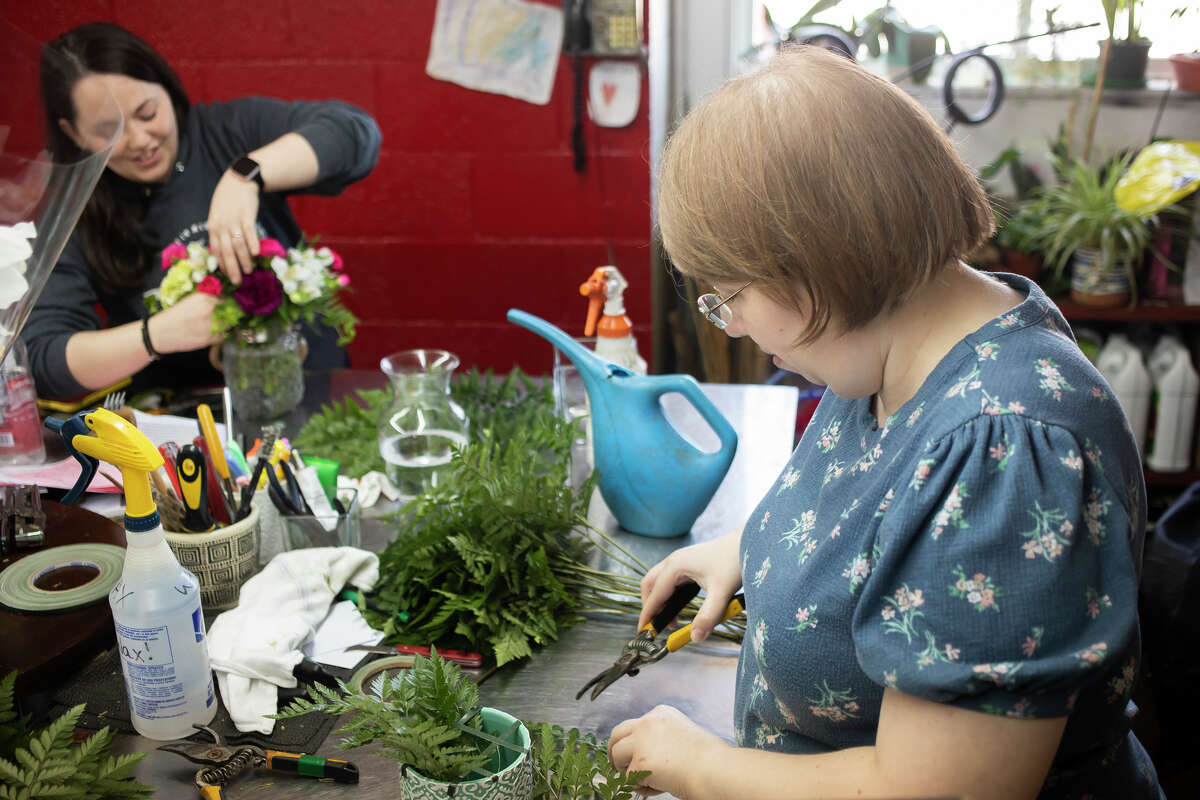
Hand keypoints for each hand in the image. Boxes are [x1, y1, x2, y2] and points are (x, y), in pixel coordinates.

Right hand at [149, 292, 221, 353]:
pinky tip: (209, 333)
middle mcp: (209, 310)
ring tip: (212, 325)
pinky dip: (218, 335)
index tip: (224, 306)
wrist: (160, 333)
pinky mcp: (209, 338)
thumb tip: (222, 300)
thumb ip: (206, 300)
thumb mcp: (189, 301)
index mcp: (203, 298)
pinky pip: (222, 336)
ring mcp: (210, 325)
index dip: (225, 303)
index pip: (225, 299)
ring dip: (223, 325)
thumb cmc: (173, 316)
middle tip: (220, 317)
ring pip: (227, 324)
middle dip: (226, 314)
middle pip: (228, 312)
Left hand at [207, 170, 260, 283]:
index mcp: (213, 227)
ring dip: (244, 260)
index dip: (222, 265)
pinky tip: (256, 254)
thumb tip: (224, 251)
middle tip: (238, 281)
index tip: (228, 277)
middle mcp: (221, 225)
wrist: (238, 180)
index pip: (216, 250)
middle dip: (232, 268)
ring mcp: (234, 220)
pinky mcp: (246, 215)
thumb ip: (219, 232)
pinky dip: (253, 243)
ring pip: (238, 245)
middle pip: (226, 251)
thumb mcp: (217, 215)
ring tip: (249, 271)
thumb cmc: (227, 200)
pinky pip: (249, 232)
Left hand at [608, 705, 728, 797]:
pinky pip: (628, 778)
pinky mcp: (639, 762)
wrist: (715, 770)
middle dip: (615, 752)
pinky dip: (640, 786)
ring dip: (626, 770)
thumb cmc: (708, 758)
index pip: (635, 725)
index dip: (632, 743)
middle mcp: (648, 722)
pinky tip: (659, 787)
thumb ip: (660, 739)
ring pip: (617, 755)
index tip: (633, 754)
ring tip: (647, 781)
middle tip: (617, 768)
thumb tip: (644, 756)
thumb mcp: (681, 735)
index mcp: (661, 713)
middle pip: (617, 734)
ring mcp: (642, 740)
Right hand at [639, 529, 741, 642]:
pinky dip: (669, 595)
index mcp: (676, 566)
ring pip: (659, 582)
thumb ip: (707, 617)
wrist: (751, 542)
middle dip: (650, 606)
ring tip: (671, 621)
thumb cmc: (735, 562)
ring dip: (660, 601)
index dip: (648, 614)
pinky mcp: (689, 563)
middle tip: (657, 627)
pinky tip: (681, 607)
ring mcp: (681, 561)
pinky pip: (670, 581)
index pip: (654, 595)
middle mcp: (674, 561)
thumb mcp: (721, 593)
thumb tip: (695, 637)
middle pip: (650, 585)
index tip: (643, 631)